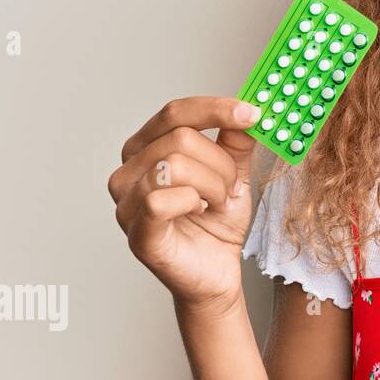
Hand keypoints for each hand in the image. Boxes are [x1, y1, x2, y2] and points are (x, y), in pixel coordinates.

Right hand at [109, 97, 260, 313]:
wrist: (217, 270)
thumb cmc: (217, 221)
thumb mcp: (234, 172)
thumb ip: (236, 141)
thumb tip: (247, 111)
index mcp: (147, 148)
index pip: (175, 113)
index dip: (215, 109)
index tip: (252, 114)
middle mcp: (128, 171)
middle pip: (181, 138)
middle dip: (220, 164)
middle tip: (228, 188)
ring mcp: (126, 203)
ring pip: (174, 166)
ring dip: (212, 186)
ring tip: (213, 204)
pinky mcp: (135, 233)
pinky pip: (159, 201)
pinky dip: (191, 203)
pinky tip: (198, 212)